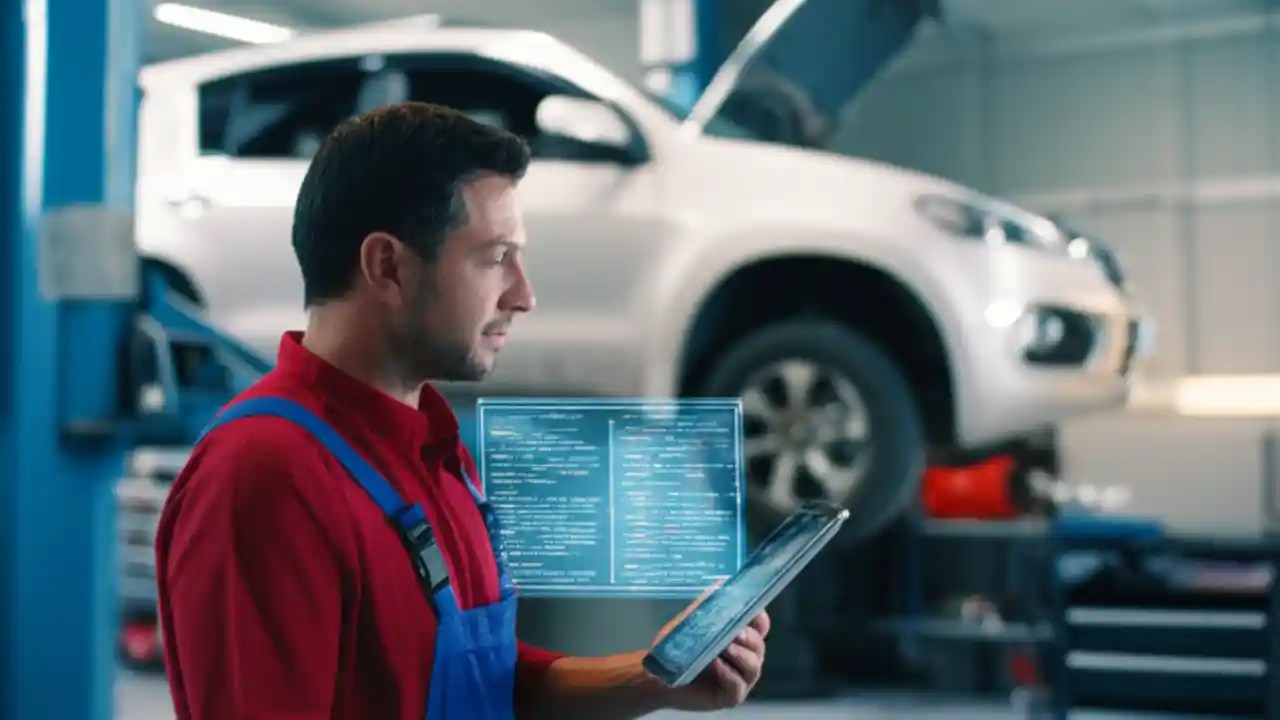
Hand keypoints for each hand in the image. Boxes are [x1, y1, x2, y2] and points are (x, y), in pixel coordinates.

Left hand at [648, 586, 770, 711]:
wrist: (660, 674)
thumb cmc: (679, 648)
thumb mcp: (693, 622)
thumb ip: (708, 604)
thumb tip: (721, 582)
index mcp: (741, 638)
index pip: (760, 626)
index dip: (759, 617)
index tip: (751, 610)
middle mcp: (746, 657)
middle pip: (759, 646)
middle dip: (749, 638)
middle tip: (736, 632)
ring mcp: (741, 678)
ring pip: (753, 666)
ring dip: (741, 655)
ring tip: (725, 647)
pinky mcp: (731, 696)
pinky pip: (737, 685)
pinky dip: (729, 673)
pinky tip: (716, 664)